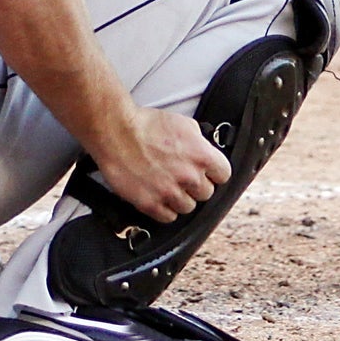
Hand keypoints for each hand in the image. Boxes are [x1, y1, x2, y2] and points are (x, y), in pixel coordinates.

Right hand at [92, 105, 231, 223]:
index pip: (224, 175)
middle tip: (181, 176)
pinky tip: (157, 195)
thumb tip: (205, 150)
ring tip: (167, 184)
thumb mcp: (182, 123)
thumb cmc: (145, 124)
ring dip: (180, 198)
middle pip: (206, 193)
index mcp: (201, 155)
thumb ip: (198, 141)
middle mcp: (188, 176)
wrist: (115, 131)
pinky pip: (168, 217)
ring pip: (188, 207)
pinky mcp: (151, 204)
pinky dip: (164, 209)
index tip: (207, 172)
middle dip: (195, 185)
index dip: (214, 173)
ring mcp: (169, 192)